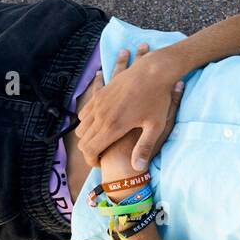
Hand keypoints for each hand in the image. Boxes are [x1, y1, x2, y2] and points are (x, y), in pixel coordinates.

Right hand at [77, 44, 184, 170]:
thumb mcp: (156, 126)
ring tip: (99, 141)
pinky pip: (85, 110)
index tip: (101, 165)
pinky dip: (86, 119)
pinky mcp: (99, 94)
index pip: (90, 150)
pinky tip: (95, 121)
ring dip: (87, 134)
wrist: (153, 70)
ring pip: (81, 124)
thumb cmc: (158, 99)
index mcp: (112, 127)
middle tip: (100, 156)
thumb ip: (145, 147)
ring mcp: (98, 103)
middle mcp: (100, 115)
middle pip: (83, 139)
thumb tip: (138, 168)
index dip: (92, 161)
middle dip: (89, 150)